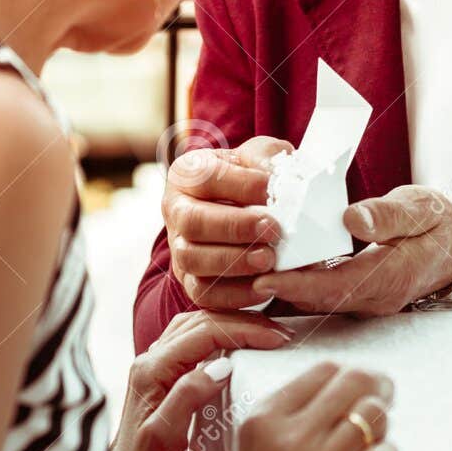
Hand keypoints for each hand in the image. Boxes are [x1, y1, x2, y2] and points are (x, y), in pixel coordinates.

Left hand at [108, 310, 291, 450]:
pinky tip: (237, 343)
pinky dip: (219, 334)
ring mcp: (155, 366)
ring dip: (232, 324)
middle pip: (202, 321)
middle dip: (244, 322)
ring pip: (196, 326)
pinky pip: (192, 341)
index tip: (277, 339)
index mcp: (152, 369)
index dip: (245, 330)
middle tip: (281, 333)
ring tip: (265, 333)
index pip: (205, 332)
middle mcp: (150, 360)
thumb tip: (222, 366)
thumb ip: (189, 396)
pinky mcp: (162, 376)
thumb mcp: (166, 438)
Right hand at [164, 137, 291, 309]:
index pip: (206, 178)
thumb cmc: (254, 178)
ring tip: (269, 259)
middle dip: (235, 227)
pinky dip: (234, 294)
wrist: (250, 209)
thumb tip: (275, 178)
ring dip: (233, 262)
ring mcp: (179, 248)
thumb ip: (267, 159)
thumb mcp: (261, 156)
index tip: (274, 192)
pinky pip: (204, 293)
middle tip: (272, 229)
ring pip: (193, 260)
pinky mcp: (190, 281)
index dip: (242, 185)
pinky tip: (264, 287)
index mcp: (187, 174)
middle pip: (192, 221)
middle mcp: (175, 211)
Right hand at [177, 361, 394, 450]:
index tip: (360, 384)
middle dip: (376, 386)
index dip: (349, 375)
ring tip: (378, 435)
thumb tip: (344, 388)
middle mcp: (289, 437)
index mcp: (263, 419)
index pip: (324, 371)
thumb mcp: (254, 450)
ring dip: (382, 423)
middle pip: (354, 383)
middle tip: (385, 394)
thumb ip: (288, 417)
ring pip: (373, 416)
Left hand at [250, 187, 451, 316]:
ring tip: (247, 273)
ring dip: (284, 290)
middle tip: (242, 276)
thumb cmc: (437, 224)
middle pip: (320, 298)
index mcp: (392, 275)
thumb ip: (388, 214)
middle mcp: (376, 296)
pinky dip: (297, 287)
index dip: (300, 285)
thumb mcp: (421, 208)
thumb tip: (352, 218)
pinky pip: (323, 297)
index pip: (338, 286)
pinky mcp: (359, 295)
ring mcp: (368, 300)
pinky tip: (272, 274)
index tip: (267, 279)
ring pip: (319, 300)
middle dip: (280, 291)